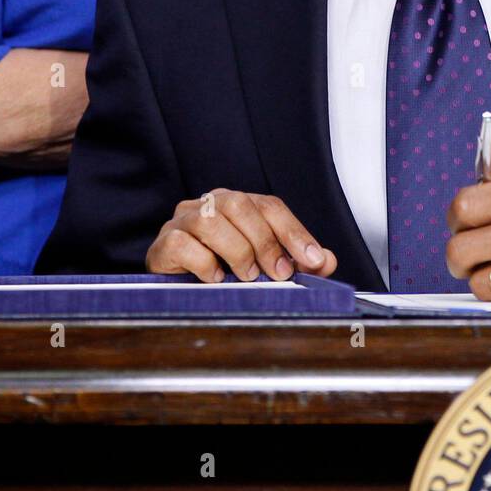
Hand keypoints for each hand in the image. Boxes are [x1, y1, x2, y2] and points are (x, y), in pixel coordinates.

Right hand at [146, 188, 337, 282]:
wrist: (174, 286)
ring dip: (236, 252)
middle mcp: (209, 204)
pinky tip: (213, 278)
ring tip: (246, 276)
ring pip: (210, 220)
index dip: (294, 232)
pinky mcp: (163, 243)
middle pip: (240, 205)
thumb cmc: (222, 270)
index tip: (313, 260)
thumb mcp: (264, 265)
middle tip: (278, 273)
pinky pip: (183, 244)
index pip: (270, 206)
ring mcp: (183, 221)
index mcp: (238, 204)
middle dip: (265, 242)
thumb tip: (326, 261)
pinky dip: (204, 263)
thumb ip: (297, 261)